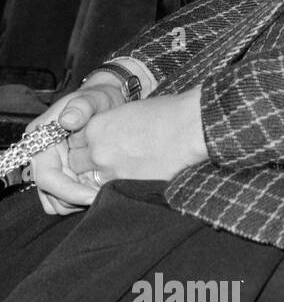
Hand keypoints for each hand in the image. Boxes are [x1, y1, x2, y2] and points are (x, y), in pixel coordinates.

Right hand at [26, 83, 126, 214]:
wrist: (103, 99)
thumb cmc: (96, 98)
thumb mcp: (91, 98)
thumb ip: (80, 107)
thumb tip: (67, 120)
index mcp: (40, 141)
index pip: (47, 177)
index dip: (68, 191)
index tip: (92, 196)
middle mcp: (41, 157)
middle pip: (50, 193)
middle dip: (74, 199)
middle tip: (102, 196)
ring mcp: (51, 166)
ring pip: (55, 199)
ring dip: (75, 201)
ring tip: (101, 192)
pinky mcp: (62, 172)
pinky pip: (64, 195)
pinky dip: (78, 197)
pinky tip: (97, 188)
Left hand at [68, 88, 207, 185]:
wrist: (191, 127)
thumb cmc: (168, 112)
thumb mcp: (131, 110)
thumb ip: (111, 125)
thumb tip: (107, 135)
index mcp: (97, 126)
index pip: (74, 140)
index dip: (84, 142)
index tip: (95, 142)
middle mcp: (97, 149)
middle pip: (75, 162)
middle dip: (84, 161)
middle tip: (102, 157)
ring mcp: (110, 170)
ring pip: (87, 179)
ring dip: (96, 175)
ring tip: (113, 168)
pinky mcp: (125, 185)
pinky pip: (105, 190)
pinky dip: (110, 185)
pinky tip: (124, 176)